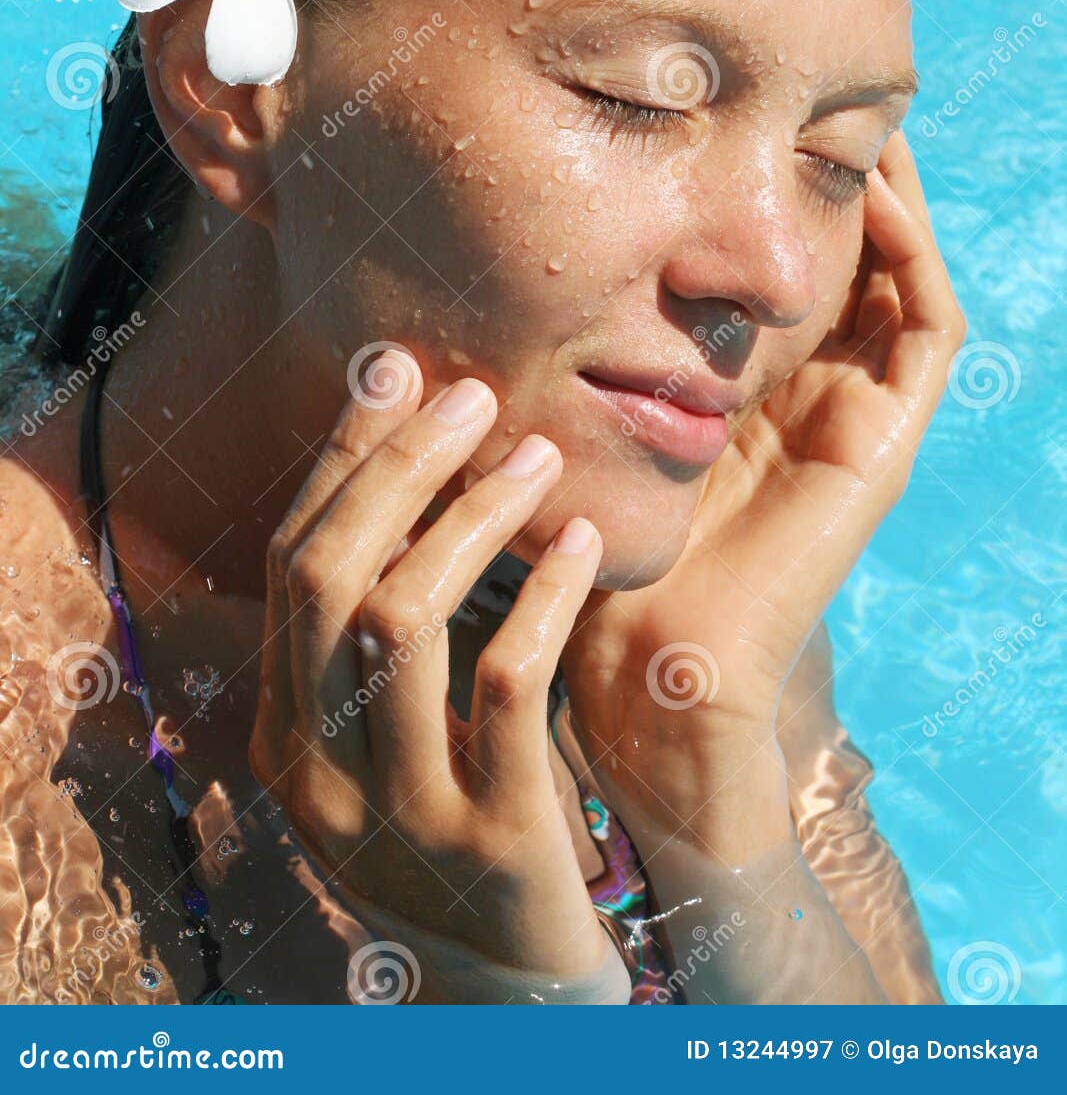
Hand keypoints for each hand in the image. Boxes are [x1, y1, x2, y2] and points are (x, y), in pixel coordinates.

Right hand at [249, 358, 609, 986]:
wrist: (516, 984)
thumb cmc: (462, 822)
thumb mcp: (394, 733)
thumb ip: (382, 628)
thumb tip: (401, 464)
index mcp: (283, 735)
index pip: (292, 566)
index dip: (342, 463)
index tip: (395, 376)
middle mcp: (318, 774)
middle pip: (328, 579)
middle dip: (394, 469)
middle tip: (468, 398)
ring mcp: (400, 815)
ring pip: (404, 620)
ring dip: (471, 518)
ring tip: (535, 456)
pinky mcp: (495, 843)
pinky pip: (507, 688)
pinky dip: (544, 598)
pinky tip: (584, 544)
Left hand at [562, 132, 965, 851]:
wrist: (644, 665)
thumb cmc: (590, 551)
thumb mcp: (565, 421)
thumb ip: (540, 352)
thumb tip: (473, 254)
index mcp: (751, 392)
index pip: (792, 270)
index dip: (787, 193)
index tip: (751, 110)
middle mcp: (812, 398)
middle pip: (856, 262)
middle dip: (848, 177)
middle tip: (829, 87)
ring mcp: (856, 422)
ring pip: (905, 282)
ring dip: (897, 198)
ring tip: (871, 116)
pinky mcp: (883, 449)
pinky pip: (928, 330)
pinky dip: (915, 256)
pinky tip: (880, 191)